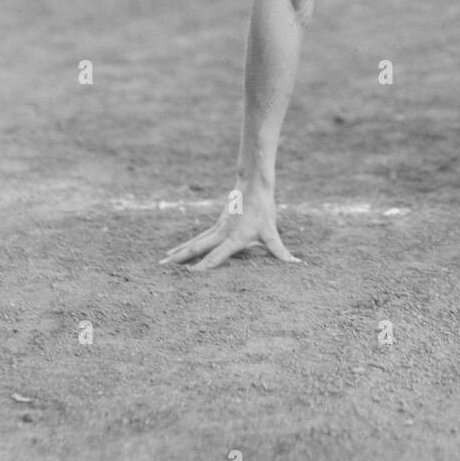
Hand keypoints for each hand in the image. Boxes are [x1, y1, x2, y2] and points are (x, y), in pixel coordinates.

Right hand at [160, 184, 300, 270]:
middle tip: (162, 268)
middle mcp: (221, 234)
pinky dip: (185, 245)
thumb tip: (297, 264)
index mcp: (233, 238)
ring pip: (194, 242)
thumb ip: (281, 252)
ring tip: (162, 263)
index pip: (216, 256)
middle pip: (197, 248)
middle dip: (180, 259)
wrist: (254, 184)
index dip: (204, 267)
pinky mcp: (216, 226)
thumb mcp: (272, 232)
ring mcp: (216, 229)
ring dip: (178, 253)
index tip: (190, 276)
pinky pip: (198, 238)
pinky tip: (175, 252)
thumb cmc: (263, 209)